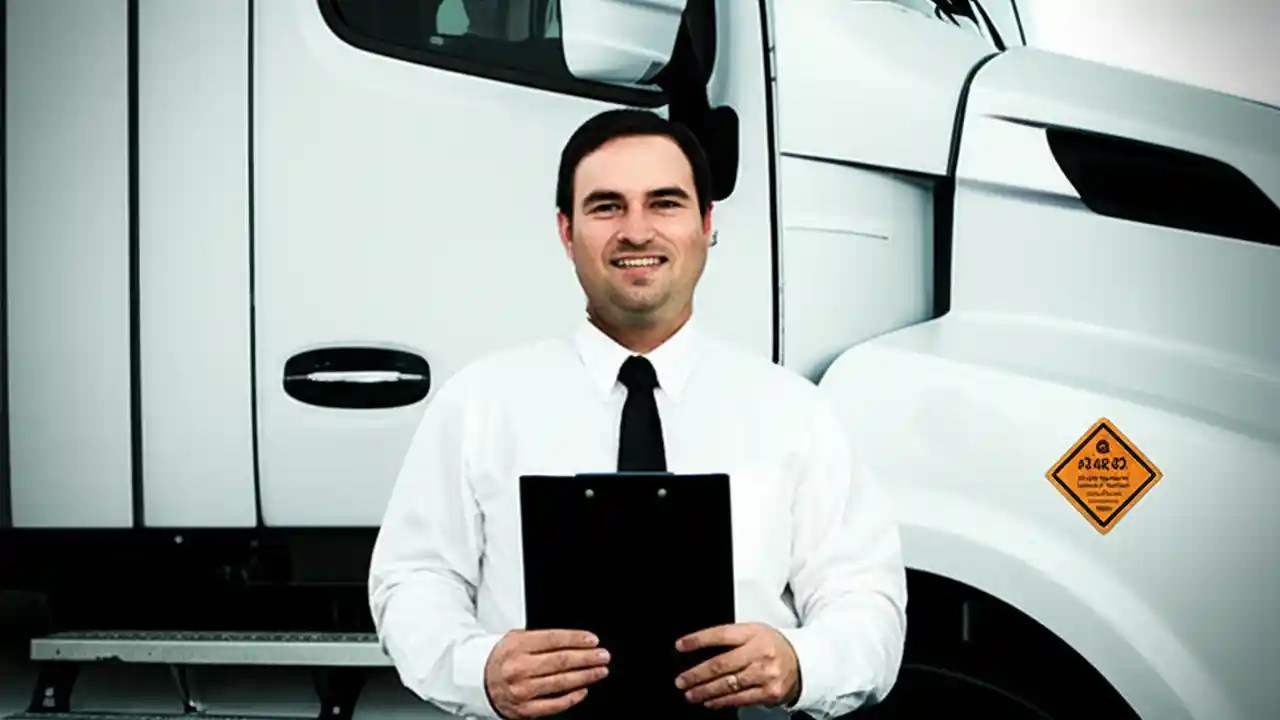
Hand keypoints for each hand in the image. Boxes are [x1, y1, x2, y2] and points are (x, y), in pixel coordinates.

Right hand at [483, 629, 610, 718]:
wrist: (476, 681)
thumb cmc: (502, 657)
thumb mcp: (515, 639)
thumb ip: (542, 640)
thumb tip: (576, 643)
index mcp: (516, 646)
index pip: (553, 639)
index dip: (576, 639)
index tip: (593, 640)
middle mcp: (518, 668)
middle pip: (561, 661)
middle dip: (587, 658)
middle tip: (603, 656)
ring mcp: (521, 690)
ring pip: (561, 682)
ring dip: (585, 676)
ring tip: (599, 671)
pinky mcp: (524, 709)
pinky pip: (553, 704)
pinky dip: (571, 698)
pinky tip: (583, 690)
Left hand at [674, 622, 800, 709]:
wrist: (802, 662)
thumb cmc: (772, 646)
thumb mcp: (754, 632)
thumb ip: (731, 639)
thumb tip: (700, 650)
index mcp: (754, 633)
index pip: (721, 634)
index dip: (698, 640)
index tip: (681, 646)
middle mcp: (760, 653)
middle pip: (721, 664)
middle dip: (696, 674)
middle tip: (681, 680)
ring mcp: (766, 674)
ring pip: (728, 684)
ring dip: (705, 691)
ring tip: (691, 694)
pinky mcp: (769, 692)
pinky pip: (740, 699)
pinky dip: (721, 701)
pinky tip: (710, 702)